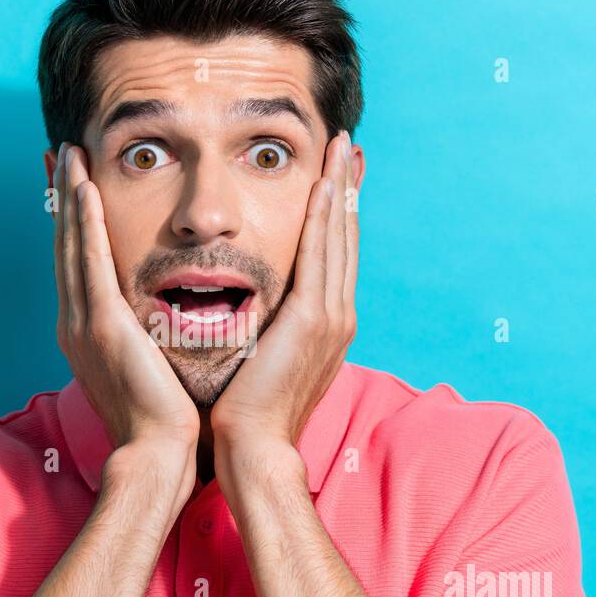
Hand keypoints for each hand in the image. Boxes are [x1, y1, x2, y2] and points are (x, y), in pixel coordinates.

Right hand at [50, 142, 200, 458]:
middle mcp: (76, 322)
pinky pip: (89, 262)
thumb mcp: (151, 368)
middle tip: (60, 154)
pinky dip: (84, 223)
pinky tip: (84, 190)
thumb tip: (164, 322)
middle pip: (66, 246)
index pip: (79, 264)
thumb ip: (149, 338)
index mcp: (88, 333)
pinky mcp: (101, 325)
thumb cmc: (164, 420)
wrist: (158, 454)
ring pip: (72, 245)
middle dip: (62, 198)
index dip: (74, 222)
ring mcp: (83, 322)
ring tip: (69, 155)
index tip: (75, 185)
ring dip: (69, 197)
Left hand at [210, 129, 358, 457]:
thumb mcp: (262, 362)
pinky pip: (319, 258)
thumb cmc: (247, 414)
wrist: (254, 450)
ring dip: (341, 189)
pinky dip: (324, 219)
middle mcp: (337, 316)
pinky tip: (325, 187)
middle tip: (348, 146)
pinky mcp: (312, 321)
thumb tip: (253, 315)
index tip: (337, 177)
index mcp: (325, 326)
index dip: (337, 213)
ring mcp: (330, 318)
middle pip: (345, 238)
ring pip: (338, 239)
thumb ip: (266, 333)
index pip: (333, 256)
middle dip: (348, 189)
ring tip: (342, 149)